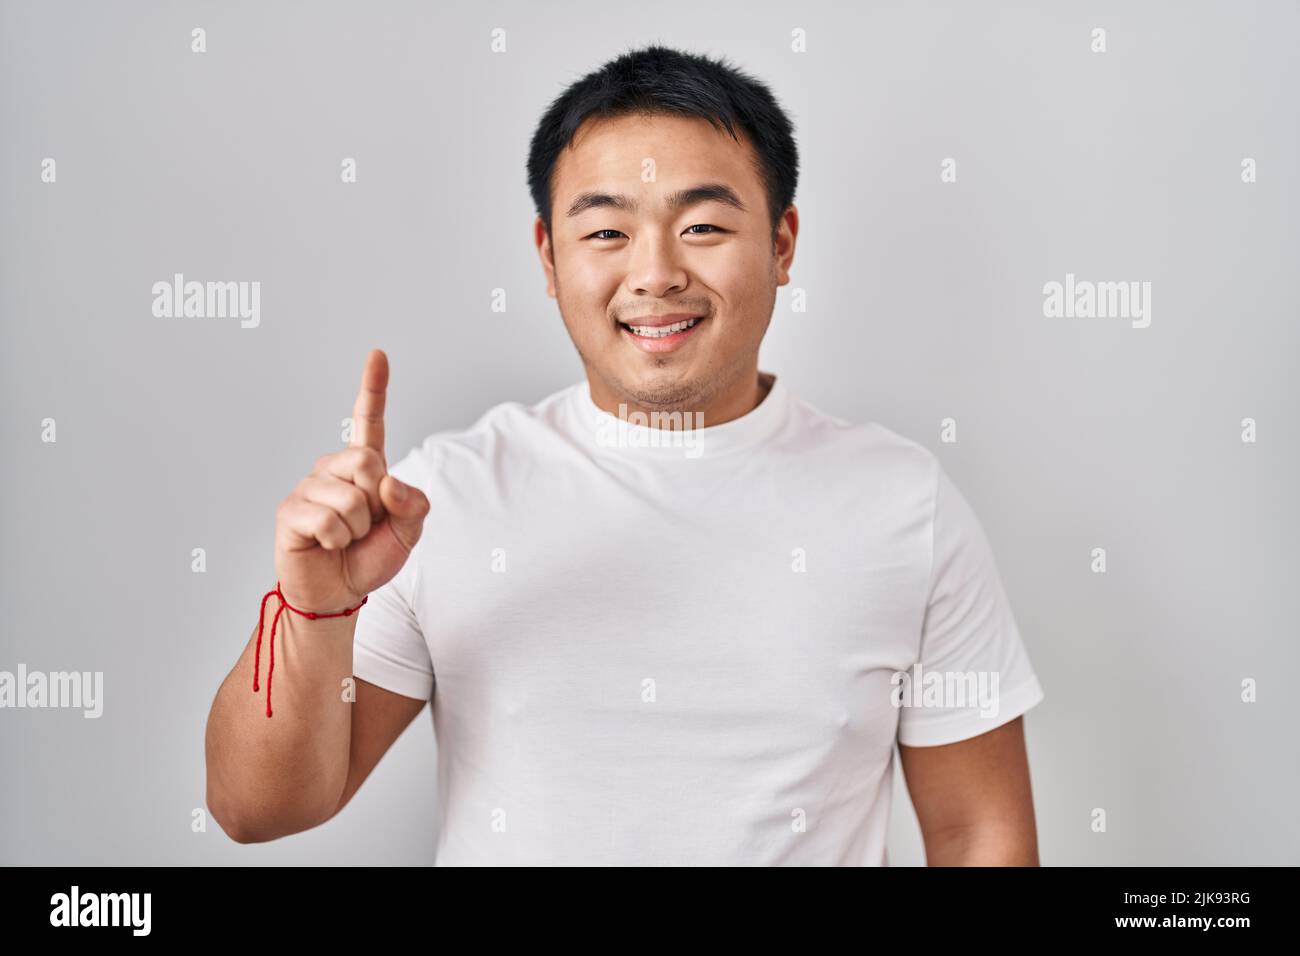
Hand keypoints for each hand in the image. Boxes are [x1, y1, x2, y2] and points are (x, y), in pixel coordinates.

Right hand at [273, 349, 429, 613]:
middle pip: (366, 461)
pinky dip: (336, 540)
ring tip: (345, 539)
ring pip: (349, 498)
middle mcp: (334, 469)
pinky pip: (326, 520)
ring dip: (357, 529)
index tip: (377, 355)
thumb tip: (388, 483)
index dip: (373, 388)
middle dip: (376, 502)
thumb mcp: (409, 533)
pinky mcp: (291, 511)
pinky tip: (326, 545)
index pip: (370, 421)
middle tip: (365, 526)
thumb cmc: (371, 557)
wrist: (339, 594)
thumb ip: (413, 505)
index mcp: (366, 467)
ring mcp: (310, 487)